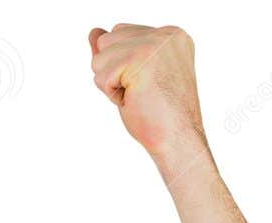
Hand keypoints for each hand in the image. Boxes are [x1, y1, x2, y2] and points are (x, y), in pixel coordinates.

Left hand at [87, 24, 204, 163]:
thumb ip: (116, 51)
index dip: (121, 66)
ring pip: (100, 56)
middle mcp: (165, 34)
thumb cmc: (159, 117)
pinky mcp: (141, 58)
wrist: (177, 141)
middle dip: (113, 72)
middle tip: (140, 93)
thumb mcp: (134, 78)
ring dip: (111, 84)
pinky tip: (134, 101)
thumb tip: (94, 33)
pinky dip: (111, 94)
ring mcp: (154, 43)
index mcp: (170, 36)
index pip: (121, 33)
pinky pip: (101, 74)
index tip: (145, 85)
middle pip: (107, 40)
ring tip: (137, 96)